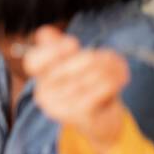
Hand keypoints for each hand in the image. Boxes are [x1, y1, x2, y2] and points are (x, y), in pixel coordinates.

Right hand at [22, 25, 128, 153]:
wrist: (101, 121)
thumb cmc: (87, 87)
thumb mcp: (73, 64)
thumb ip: (58, 46)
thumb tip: (44, 32)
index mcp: (40, 78)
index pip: (34, 61)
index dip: (53, 49)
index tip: (73, 44)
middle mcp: (44, 93)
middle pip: (73, 62)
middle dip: (97, 57)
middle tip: (108, 59)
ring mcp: (59, 106)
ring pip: (92, 73)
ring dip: (112, 69)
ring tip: (117, 72)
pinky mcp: (77, 115)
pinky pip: (102, 87)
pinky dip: (115, 81)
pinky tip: (119, 82)